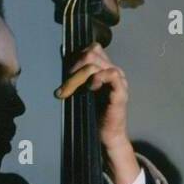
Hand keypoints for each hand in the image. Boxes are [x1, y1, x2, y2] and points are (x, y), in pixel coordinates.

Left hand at [55, 41, 139, 183]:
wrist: (107, 135)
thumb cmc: (95, 113)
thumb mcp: (82, 88)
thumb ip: (78, 72)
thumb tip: (63, 52)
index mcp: (106, 68)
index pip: (93, 48)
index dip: (77, 56)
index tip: (66, 74)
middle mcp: (114, 71)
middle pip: (91, 52)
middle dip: (74, 67)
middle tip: (65, 85)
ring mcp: (119, 81)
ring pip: (95, 63)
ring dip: (78, 76)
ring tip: (71, 90)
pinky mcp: (121, 92)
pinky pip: (111, 74)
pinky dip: (98, 78)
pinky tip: (91, 88)